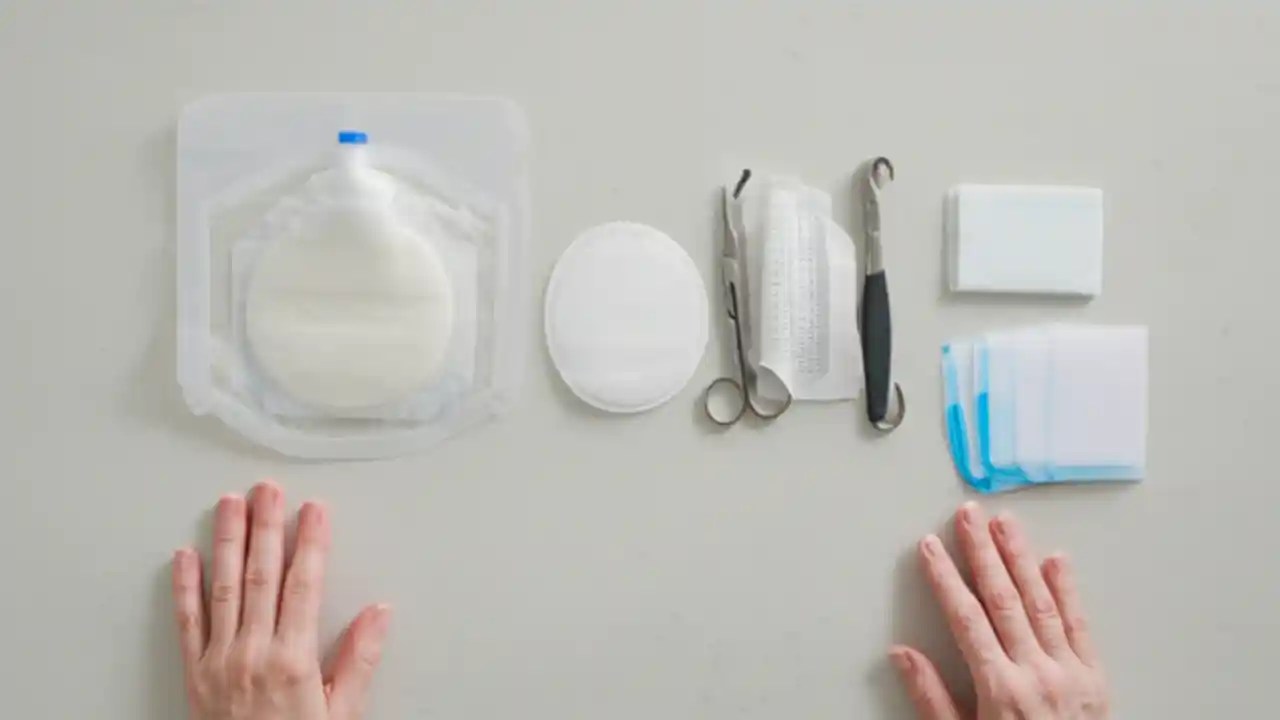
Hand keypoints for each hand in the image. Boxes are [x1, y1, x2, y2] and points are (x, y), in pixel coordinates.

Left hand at [170, 481, 391, 719]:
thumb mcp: (342, 713)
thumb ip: (360, 660)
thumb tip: (380, 613)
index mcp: (292, 660)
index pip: (304, 585)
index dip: (310, 543)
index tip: (314, 511)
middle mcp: (252, 653)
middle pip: (261, 576)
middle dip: (266, 527)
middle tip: (268, 490)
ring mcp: (220, 660)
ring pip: (223, 588)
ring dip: (227, 541)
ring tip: (229, 504)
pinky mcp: (195, 673)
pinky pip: (188, 622)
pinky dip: (185, 587)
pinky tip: (186, 556)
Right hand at [890, 503, 1108, 718]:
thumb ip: (932, 699)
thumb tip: (901, 655)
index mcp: (1000, 690)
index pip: (966, 619)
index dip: (945, 579)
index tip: (930, 547)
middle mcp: (1037, 674)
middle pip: (1004, 599)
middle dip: (982, 553)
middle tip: (967, 515)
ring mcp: (1071, 674)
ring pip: (1041, 602)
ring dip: (1021, 558)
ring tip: (1004, 524)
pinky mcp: (1096, 679)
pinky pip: (1080, 625)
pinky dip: (1067, 591)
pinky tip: (1056, 561)